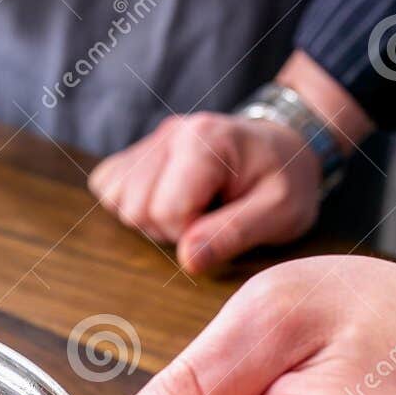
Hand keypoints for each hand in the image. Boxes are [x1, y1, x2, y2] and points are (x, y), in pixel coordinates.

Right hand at [89, 113, 322, 273]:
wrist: (285, 148)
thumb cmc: (286, 180)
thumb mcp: (280, 212)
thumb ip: (234, 234)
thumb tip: (188, 261)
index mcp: (206, 140)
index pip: (166, 210)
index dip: (191, 233)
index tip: (221, 224)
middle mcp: (172, 133)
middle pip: (136, 208)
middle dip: (169, 228)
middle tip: (207, 219)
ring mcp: (152, 140)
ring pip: (118, 201)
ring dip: (152, 219)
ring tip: (192, 210)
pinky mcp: (139, 151)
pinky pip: (108, 187)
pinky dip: (132, 204)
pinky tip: (167, 201)